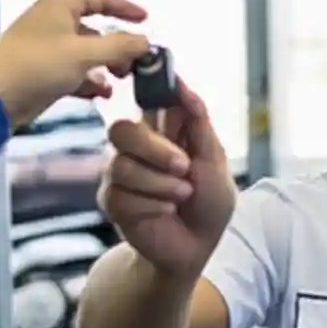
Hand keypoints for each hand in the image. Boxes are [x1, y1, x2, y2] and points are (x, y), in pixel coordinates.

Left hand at [0, 0, 149, 127]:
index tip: (146, 20)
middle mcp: (52, 23)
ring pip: (85, 53)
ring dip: (105, 66)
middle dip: (118, 47)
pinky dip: (89, 81)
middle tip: (134, 64)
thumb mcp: (85, 53)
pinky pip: (73, 72)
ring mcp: (46, 48)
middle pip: (95, 29)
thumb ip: (120, 46)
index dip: (125, 8)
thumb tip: (145, 41)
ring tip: (120, 81)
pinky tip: (100, 94)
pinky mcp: (41, 72)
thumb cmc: (37, 66)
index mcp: (60, 7)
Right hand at [98, 80, 236, 278]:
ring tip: (181, 196)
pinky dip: (153, 207)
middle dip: (154, 149)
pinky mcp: (112, 201)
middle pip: (122, 130)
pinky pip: (121, 197)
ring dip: (161, 185)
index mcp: (163, 130)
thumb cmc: (209, 201)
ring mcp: (120, 174)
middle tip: (183, 166)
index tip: (158, 82)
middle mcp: (136, 148)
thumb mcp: (214, 159)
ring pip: (122, 168)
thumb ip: (198, 122)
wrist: (199, 245)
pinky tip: (165, 212)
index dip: (148, 89)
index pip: (147, 99)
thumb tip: (183, 85)